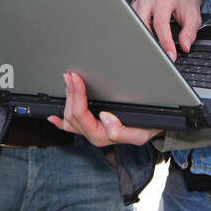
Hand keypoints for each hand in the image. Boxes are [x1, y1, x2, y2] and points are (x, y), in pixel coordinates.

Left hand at [47, 71, 163, 146]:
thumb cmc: (150, 128)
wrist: (157, 129)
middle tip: (70, 75)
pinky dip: (60, 122)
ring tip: (67, 83)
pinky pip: (72, 128)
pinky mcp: (92, 128)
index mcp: (104, 135)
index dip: (76, 96)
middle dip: (70, 93)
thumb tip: (105, 118)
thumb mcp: (142, 131)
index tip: (77, 79)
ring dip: (66, 100)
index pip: (82, 116)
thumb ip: (123, 130)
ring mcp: (92, 132)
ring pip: (70, 119)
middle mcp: (95, 135)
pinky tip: (53, 116)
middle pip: (73, 115)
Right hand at [131, 0, 200, 60]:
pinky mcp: (134, 7)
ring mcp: (139, 2)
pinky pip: (133, 22)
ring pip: (136, 24)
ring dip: (145, 38)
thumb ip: (190, 32)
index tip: (170, 55)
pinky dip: (140, 33)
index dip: (165, 41)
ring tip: (155, 49)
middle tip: (160, 56)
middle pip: (143, 23)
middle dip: (151, 42)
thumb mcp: (193, 15)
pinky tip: (148, 40)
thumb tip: (184, 46)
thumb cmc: (184, 2)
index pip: (160, 23)